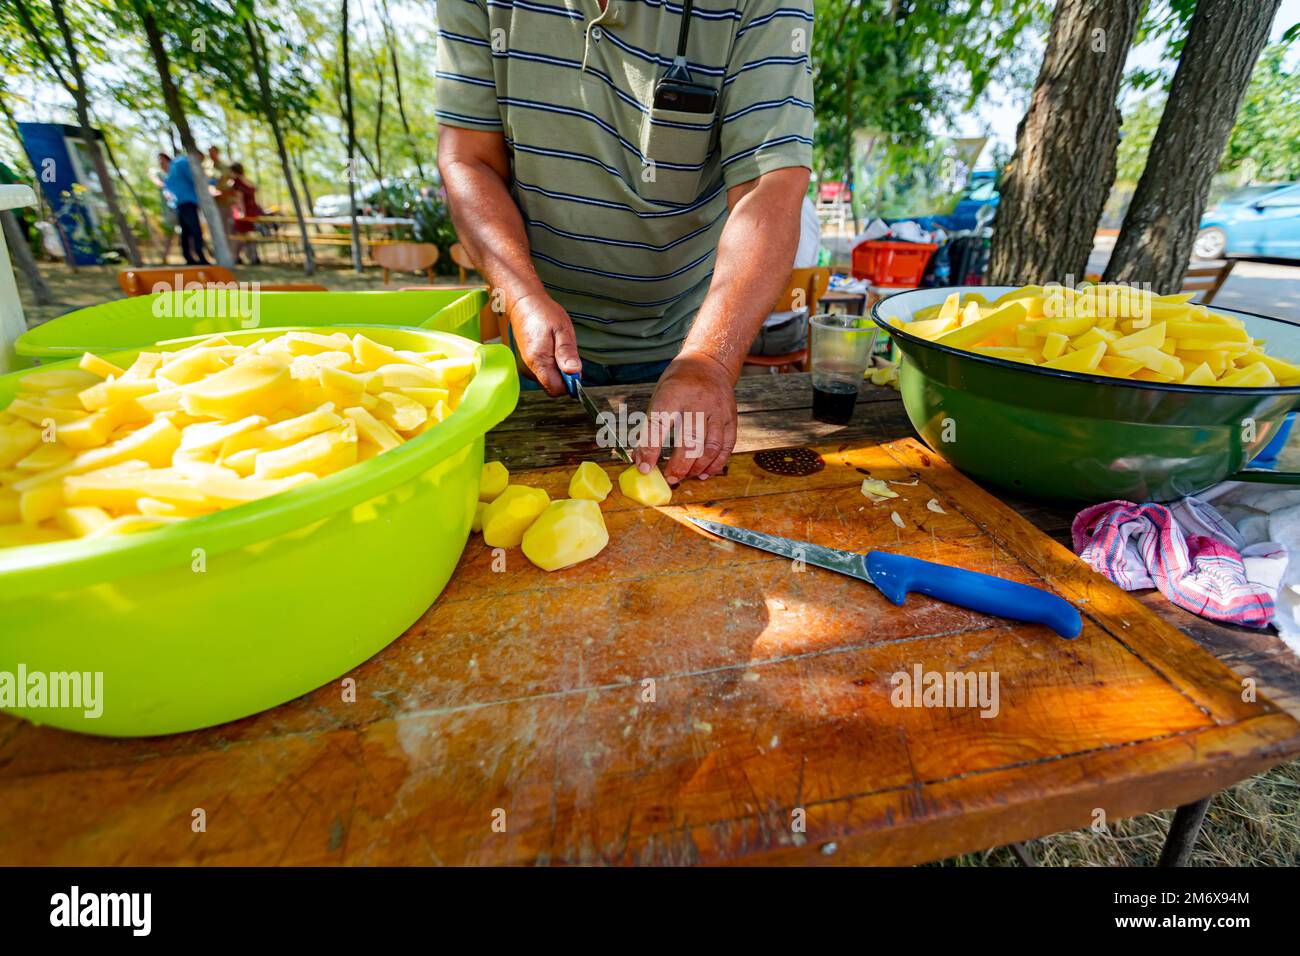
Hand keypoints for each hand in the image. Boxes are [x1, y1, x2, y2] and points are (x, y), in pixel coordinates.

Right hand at [508, 292, 581, 395]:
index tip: (574, 367)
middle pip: (553, 386)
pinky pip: (544, 372)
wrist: (523, 303)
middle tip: (565, 351)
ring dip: (558, 368)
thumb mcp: (562, 330)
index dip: (569, 383)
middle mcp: (529, 368)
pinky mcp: (527, 364)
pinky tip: (550, 348)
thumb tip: (574, 372)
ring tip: (556, 346)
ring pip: (549, 379)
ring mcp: (526, 367)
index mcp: (538, 361)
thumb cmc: (543, 314)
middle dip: (564, 375)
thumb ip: (567, 352)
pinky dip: (551, 364)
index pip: (555, 389)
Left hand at [634, 350, 736, 483]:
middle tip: (670, 478)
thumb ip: (650, 428)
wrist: (708, 364)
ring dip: (698, 467)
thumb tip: (640, 458)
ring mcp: (717, 410)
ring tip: (686, 477)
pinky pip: (726, 445)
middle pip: (690, 441)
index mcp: (673, 393)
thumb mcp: (659, 397)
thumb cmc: (678, 383)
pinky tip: (705, 472)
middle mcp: (698, 401)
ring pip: (710, 446)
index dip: (651, 449)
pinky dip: (716, 463)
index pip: (659, 425)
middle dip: (679, 466)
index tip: (645, 468)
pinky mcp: (731, 417)